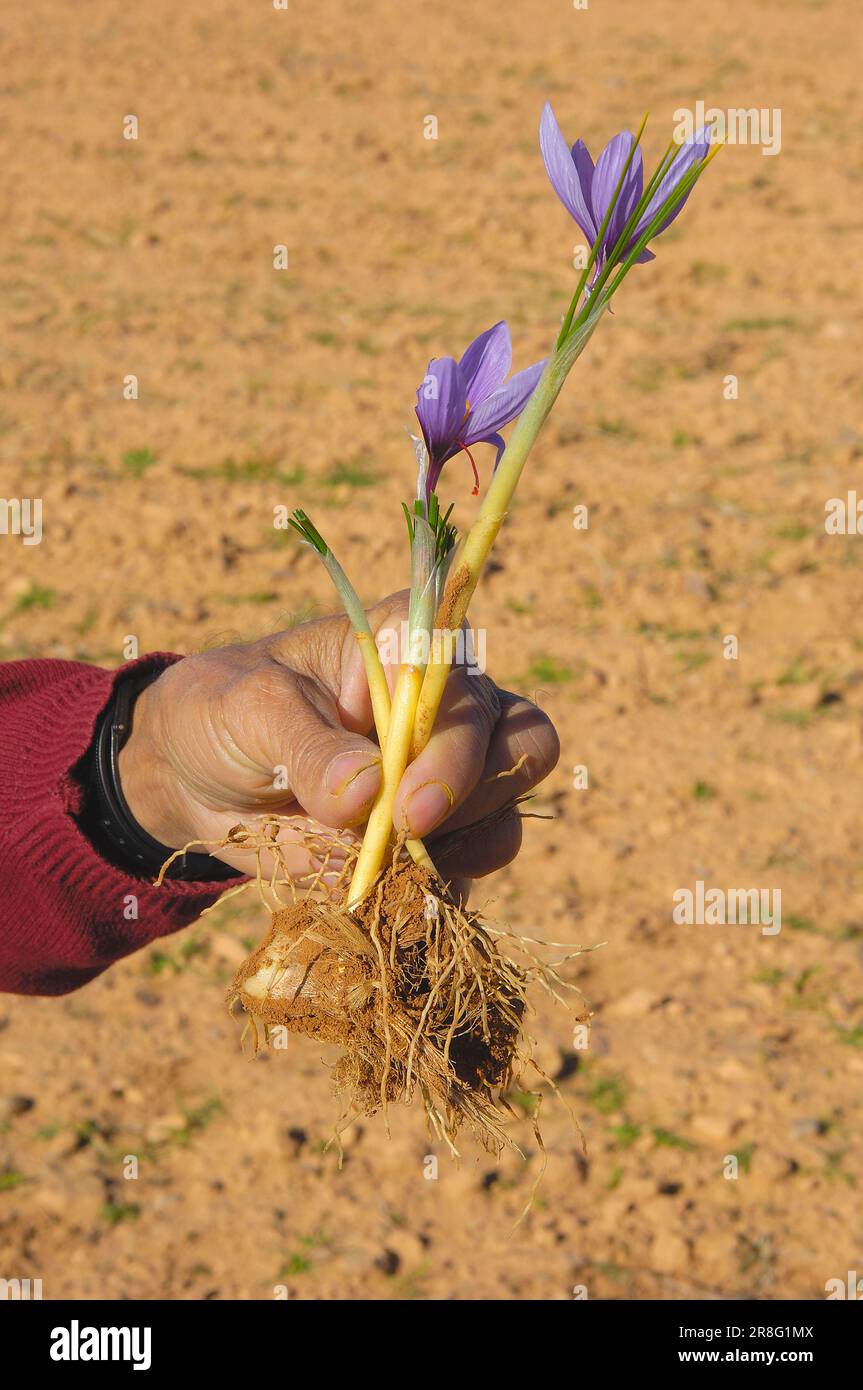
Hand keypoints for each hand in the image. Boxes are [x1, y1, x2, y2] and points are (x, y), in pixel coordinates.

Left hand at [119, 592, 558, 886]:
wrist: (195, 779)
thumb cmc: (227, 712)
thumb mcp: (249, 711)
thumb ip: (308, 747)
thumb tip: (368, 793)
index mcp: (406, 647)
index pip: (467, 673)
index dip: (455, 735)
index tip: (408, 801)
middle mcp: (447, 707)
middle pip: (521, 740)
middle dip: (474, 795)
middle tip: (407, 831)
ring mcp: (451, 777)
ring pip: (508, 812)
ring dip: (460, 848)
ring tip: (385, 862)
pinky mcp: (436, 839)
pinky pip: (468, 871)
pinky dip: (434, 891)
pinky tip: (382, 889)